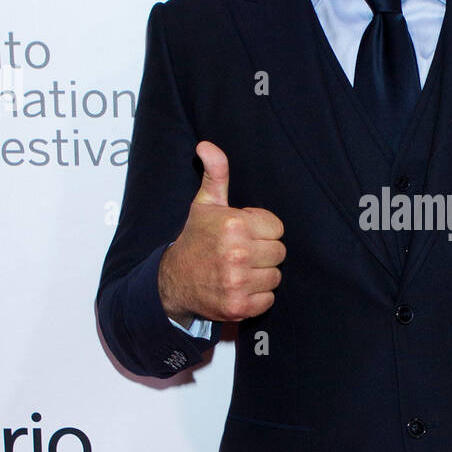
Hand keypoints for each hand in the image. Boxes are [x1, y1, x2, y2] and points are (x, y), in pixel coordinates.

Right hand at [158, 141, 285, 324]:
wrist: (172, 281)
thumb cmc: (195, 239)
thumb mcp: (205, 204)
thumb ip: (215, 173)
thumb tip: (206, 145)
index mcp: (234, 225)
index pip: (277, 228)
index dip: (261, 230)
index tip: (242, 233)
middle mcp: (237, 253)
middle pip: (279, 252)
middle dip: (263, 252)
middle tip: (240, 253)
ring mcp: (237, 282)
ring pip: (275, 276)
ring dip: (260, 275)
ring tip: (238, 270)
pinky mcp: (238, 306)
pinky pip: (268, 299)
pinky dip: (256, 297)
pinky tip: (238, 287)